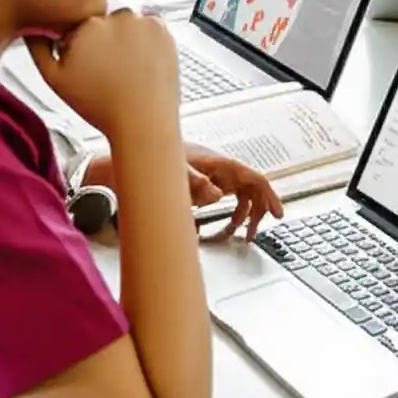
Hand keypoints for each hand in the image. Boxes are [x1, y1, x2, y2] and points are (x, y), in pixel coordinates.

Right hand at [25, 11, 178, 138]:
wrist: (143, 121)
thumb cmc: (101, 105)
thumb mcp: (55, 79)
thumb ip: (38, 47)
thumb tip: (32, 27)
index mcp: (88, 25)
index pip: (79, 23)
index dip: (82, 44)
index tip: (89, 63)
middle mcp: (118, 17)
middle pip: (106, 20)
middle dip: (105, 38)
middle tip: (109, 68)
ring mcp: (145, 23)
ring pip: (129, 23)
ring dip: (127, 37)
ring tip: (127, 67)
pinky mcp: (166, 31)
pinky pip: (151, 28)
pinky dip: (147, 40)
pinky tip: (142, 63)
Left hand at [80, 149, 281, 240]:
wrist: (119, 166)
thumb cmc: (143, 166)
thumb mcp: (168, 176)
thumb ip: (194, 183)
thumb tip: (217, 194)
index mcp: (216, 162)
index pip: (253, 177)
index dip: (269, 195)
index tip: (277, 214)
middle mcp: (218, 167)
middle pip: (252, 186)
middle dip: (260, 210)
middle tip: (256, 232)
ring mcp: (213, 174)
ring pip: (243, 194)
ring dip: (245, 215)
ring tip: (240, 235)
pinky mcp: (205, 182)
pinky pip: (229, 197)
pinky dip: (231, 214)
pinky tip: (224, 228)